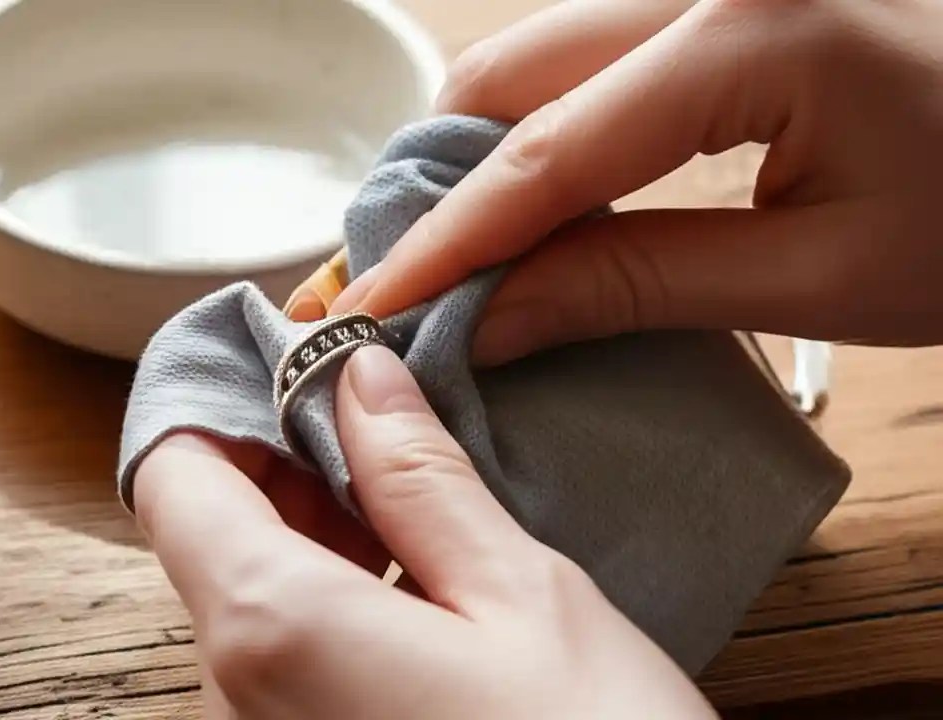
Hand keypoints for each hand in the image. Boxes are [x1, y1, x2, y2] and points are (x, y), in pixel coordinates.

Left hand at [134, 346, 714, 718]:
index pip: (173, 470)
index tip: (294, 361)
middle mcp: (231, 698)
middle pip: (206, 532)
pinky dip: (328, 600)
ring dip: (313, 531)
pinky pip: (279, 657)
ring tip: (416, 502)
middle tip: (384, 422)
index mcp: (268, 626)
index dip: (224, 397)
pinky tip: (414, 588)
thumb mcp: (520, 596)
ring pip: (246, 594)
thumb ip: (421, 478)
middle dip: (283, 462)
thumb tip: (358, 379)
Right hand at [332, 0, 942, 363]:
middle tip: (401, 281)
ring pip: (540, 54)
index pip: (550, 153)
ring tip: (451, 255)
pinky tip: (526, 204)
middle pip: (513, 70)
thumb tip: (494, 319)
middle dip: (438, 182)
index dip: (451, 241)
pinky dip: (538, 132)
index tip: (376, 304)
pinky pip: (589, 57)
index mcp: (754, 35)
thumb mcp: (824, 274)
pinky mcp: (721, 2)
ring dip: (479, 154)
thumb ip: (640, 284)